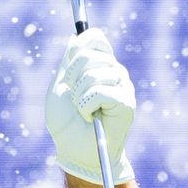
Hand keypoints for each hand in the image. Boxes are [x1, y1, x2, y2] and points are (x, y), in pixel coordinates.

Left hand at [44, 27, 136, 183]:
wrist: (75, 151)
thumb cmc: (66, 122)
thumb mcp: (61, 86)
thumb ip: (69, 61)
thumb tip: (77, 36)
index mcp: (101, 65)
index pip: (94, 38)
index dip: (77, 52)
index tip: (69, 75)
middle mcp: (115, 72)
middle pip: (89, 54)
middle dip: (72, 78)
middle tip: (75, 99)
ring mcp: (123, 86)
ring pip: (93, 73)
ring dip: (78, 96)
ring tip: (83, 111)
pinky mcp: (126, 102)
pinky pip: (100, 91)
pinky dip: (86, 106)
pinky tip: (90, 117)